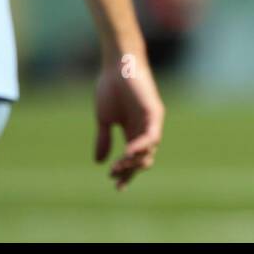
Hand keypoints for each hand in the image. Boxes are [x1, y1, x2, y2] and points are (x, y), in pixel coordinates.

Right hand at [94, 56, 164, 190]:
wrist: (116, 66)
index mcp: (134, 132)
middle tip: (114, 174)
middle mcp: (145, 129)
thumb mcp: (104, 119)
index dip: (126, 174)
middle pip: (143, 160)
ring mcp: (151, 122)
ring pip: (149, 152)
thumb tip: (98, 162)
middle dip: (129, 171)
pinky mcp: (155, 112)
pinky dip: (141, 146)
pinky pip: (152, 136)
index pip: (133, 160)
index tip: (116, 187)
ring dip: (133, 162)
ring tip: (118, 165)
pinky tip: (128, 152)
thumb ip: (104, 140)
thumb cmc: (110, 88)